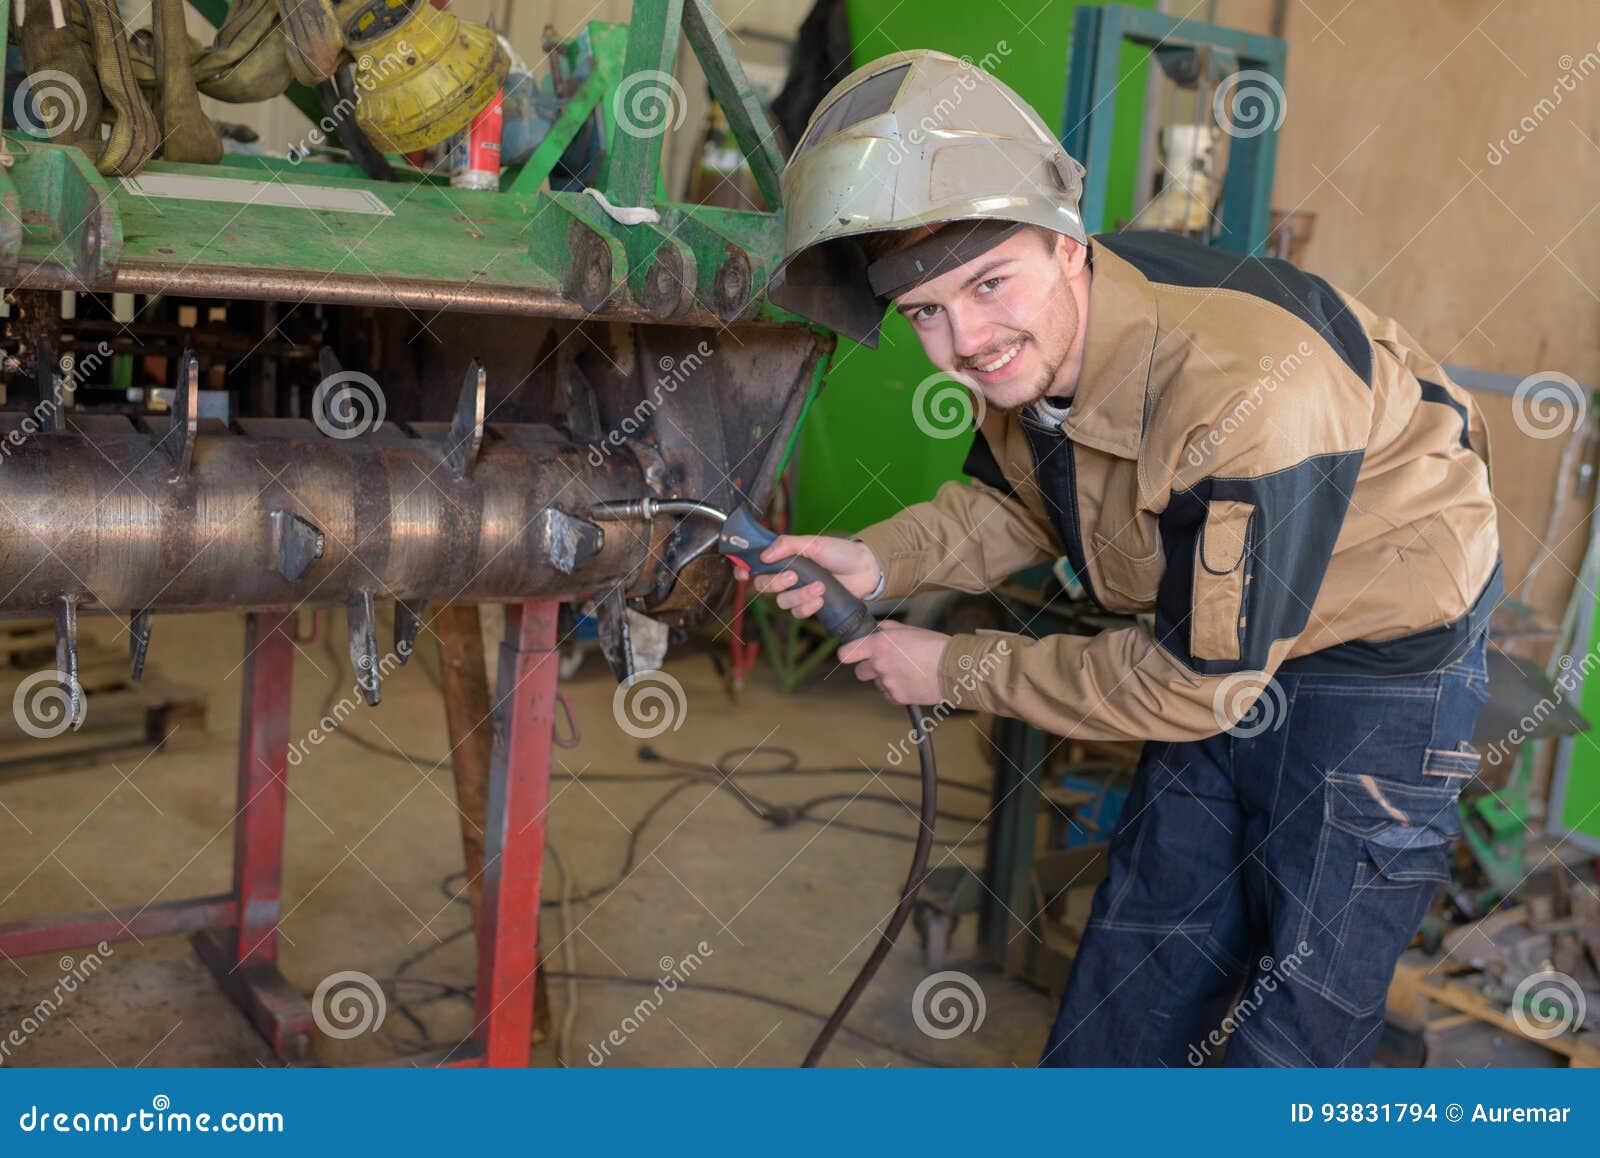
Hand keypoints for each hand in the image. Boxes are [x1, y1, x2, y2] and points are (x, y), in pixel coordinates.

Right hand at [750, 534, 880, 617]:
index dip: (743, 570)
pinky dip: (808, 607)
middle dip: (776, 584)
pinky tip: (821, 599)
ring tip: (819, 586)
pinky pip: (798, 613)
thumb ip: (788, 545)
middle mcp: (786, 575)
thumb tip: (765, 555)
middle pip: (764, 586)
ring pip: (782, 602)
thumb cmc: (839, 552)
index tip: (743, 574)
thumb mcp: (813, 542)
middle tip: (793, 576)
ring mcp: (797, 592)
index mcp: (783, 557)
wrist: (865, 568)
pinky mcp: (810, 606)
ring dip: (799, 595)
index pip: (755, 565)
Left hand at [837, 620, 947, 706]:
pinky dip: (896, 690)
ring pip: (876, 684)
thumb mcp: (910, 630)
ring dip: (885, 679)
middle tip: (886, 663)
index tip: (852, 654)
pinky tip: (911, 682)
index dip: (848, 654)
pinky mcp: (897, 697)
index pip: (846, 654)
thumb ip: (888, 629)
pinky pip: (888, 695)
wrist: (954, 669)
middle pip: (859, 672)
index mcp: (880, 645)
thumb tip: (876, 629)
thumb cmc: (935, 646)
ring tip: (906, 672)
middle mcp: (879, 665)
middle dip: (869, 668)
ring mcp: (887, 683)